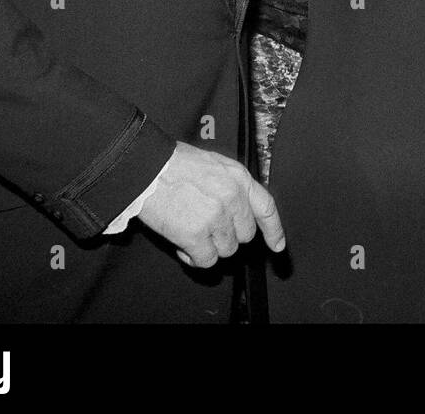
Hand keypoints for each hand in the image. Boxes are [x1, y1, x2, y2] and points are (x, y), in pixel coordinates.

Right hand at [137, 142, 285, 267]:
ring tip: (190, 230)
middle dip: (228, 235)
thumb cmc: (173, 164)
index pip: (266, 208)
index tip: (277, 246)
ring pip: (226, 250)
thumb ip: (231, 185)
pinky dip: (193, 258)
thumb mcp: (214, 165)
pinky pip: (206, 261)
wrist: (147, 168)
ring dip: (209, 246)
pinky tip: (182, 245)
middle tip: (206, 227)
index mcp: (239, 178)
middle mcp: (233, 199)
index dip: (274, 231)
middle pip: (245, 235)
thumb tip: (236, 206)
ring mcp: (216, 218)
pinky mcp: (195, 235)